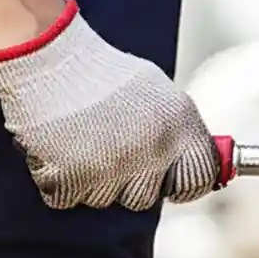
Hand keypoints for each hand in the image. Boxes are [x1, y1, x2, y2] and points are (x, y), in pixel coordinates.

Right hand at [0, 1, 218, 210]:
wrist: (50, 58)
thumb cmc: (103, 74)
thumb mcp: (160, 95)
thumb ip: (181, 133)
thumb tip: (208, 167)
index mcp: (180, 129)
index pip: (198, 180)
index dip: (183, 183)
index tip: (173, 181)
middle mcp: (153, 153)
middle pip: (146, 197)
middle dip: (129, 179)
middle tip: (109, 145)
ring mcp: (113, 169)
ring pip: (105, 199)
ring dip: (92, 178)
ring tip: (82, 138)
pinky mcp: (72, 180)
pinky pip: (68, 197)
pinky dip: (60, 179)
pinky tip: (60, 146)